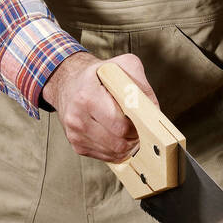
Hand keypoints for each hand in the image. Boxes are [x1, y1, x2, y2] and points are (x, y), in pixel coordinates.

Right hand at [40, 50, 160, 162]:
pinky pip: (106, 157)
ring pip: (113, 152)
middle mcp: (77, 117)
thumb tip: (153, 109)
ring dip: (127, 144)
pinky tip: (118, 135)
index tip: (145, 120)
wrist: (69, 83)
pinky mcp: (77, 145)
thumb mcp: (122, 66)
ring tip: (131, 130)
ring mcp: (75, 133)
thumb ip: (140, 85)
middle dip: (134, 136)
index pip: (120, 124)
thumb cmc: (97, 75)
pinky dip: (117, 149)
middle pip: (118, 142)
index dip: (137, 125)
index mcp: (88, 96)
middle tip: (140, 126)